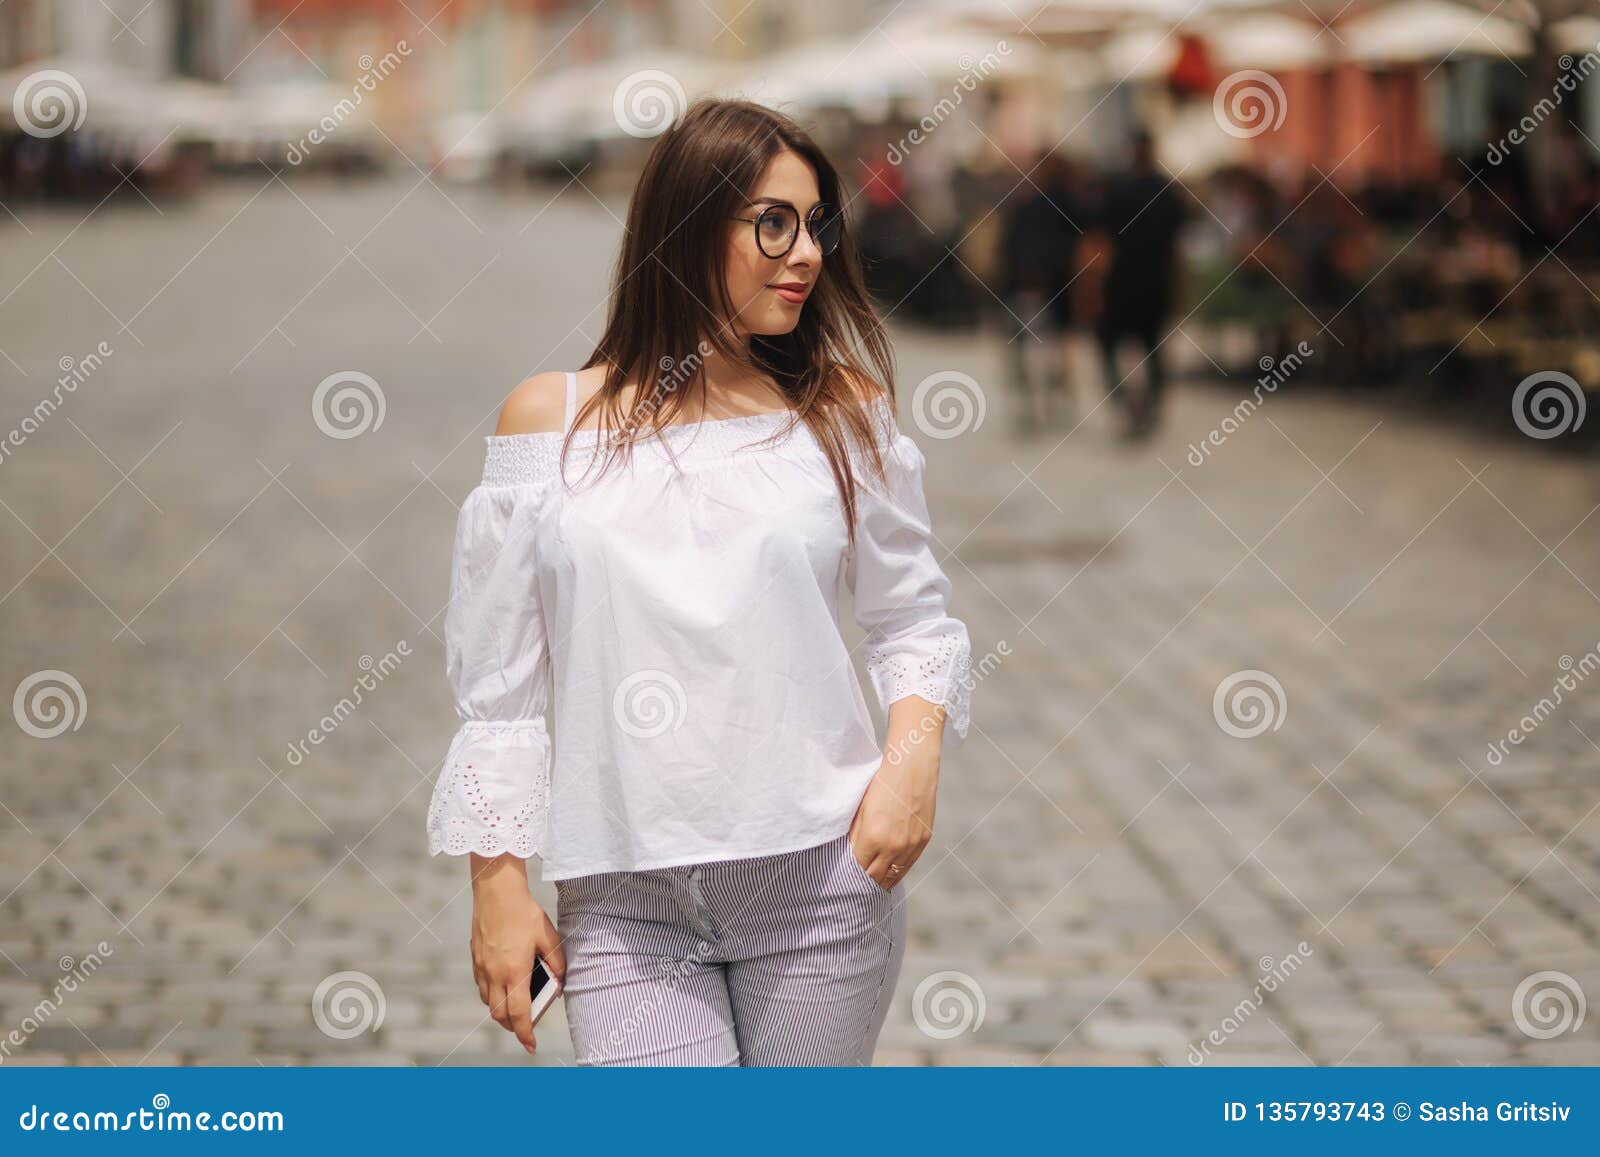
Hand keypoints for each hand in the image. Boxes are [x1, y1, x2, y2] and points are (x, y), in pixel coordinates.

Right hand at [469, 853, 565, 1054]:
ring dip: (501, 1012)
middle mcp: (494, 973)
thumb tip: (559, 982)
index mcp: (515, 971)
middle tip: (525, 1028)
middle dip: (512, 1027)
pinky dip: (492, 995)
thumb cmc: (524, 912)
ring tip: (515, 1009)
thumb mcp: (549, 936)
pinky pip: (482, 986)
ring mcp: (481, 966)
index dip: (525, 1033)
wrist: (496, 890)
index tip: (531, 1046)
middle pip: (500, 1015)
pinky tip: (503, 986)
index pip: (518, 1014)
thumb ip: (557, 962)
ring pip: (489, 1002)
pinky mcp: (475, 957)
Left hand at [847, 749, 938, 889]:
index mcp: (872, 837)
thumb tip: (849, 856)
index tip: (845, 880)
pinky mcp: (923, 840)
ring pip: (894, 875)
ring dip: (882, 881)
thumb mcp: (861, 810)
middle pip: (876, 877)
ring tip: (872, 885)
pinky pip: (908, 865)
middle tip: (855, 887)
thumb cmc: (880, 784)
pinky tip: (890, 873)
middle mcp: (893, 846)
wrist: (911, 768)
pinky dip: (898, 871)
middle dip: (865, 883)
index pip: (859, 869)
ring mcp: (910, 845)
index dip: (851, 876)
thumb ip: (855, 836)